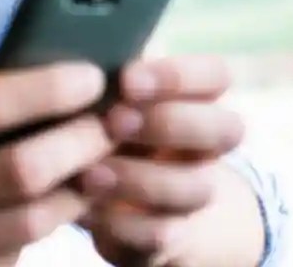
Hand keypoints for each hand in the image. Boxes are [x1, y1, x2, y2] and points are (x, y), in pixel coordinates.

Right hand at [0, 62, 111, 265]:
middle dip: (82, 141)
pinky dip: (46, 227)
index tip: (90, 75)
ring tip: (99, 162)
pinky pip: (17, 256)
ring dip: (78, 189)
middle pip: (23, 169)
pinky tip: (59, 202)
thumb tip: (4, 77)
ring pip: (33, 222)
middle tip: (114, 121)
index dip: (49, 88)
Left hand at [77, 56, 246, 266]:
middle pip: (225, 128)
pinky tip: (87, 208)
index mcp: (192, 100)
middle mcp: (203, 146)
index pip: (216, 75)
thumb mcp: (101, 99)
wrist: (111, 199)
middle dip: (168, 123)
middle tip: (114, 121)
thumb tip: (67, 56)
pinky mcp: (168, 237)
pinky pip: (162, 235)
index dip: (180, 75)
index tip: (127, 78)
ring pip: (195, 187)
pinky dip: (123, 223)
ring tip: (88, 170)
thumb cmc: (97, 128)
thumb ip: (100, 78)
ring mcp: (191, 193)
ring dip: (141, 177)